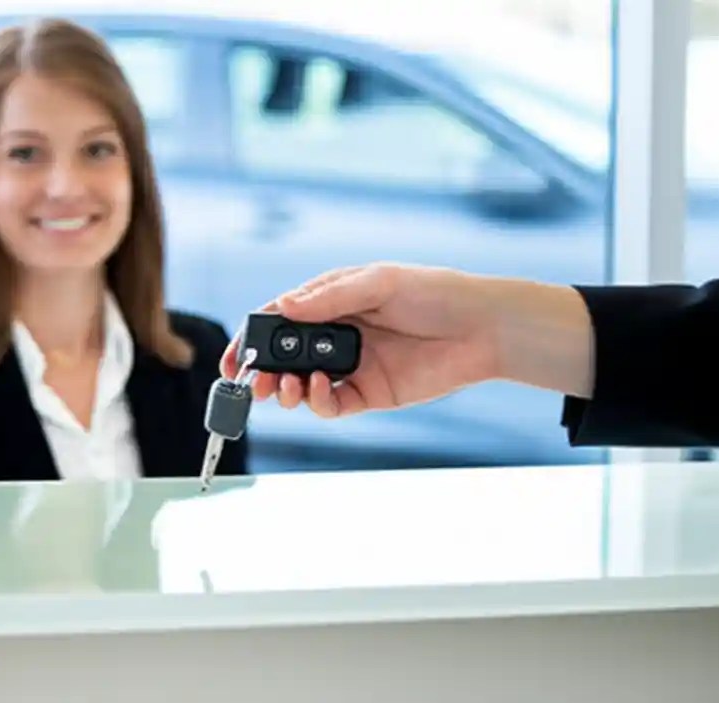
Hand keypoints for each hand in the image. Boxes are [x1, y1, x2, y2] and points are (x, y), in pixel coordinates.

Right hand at [221, 263, 502, 417]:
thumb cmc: (435, 293)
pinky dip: (317, 401)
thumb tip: (282, 307)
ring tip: (284, 387)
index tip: (234, 358)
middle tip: (252, 381)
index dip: (252, 338)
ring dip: (285, 389)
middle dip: (261, 371)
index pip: (279, 320)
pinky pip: (331, 405)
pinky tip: (322, 388)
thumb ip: (328, 298)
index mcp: (332, 302)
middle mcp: (336, 335)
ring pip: (301, 385)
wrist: (484, 328)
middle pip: (283, 358)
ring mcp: (351, 366)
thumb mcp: (378, 282)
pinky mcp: (369, 394)